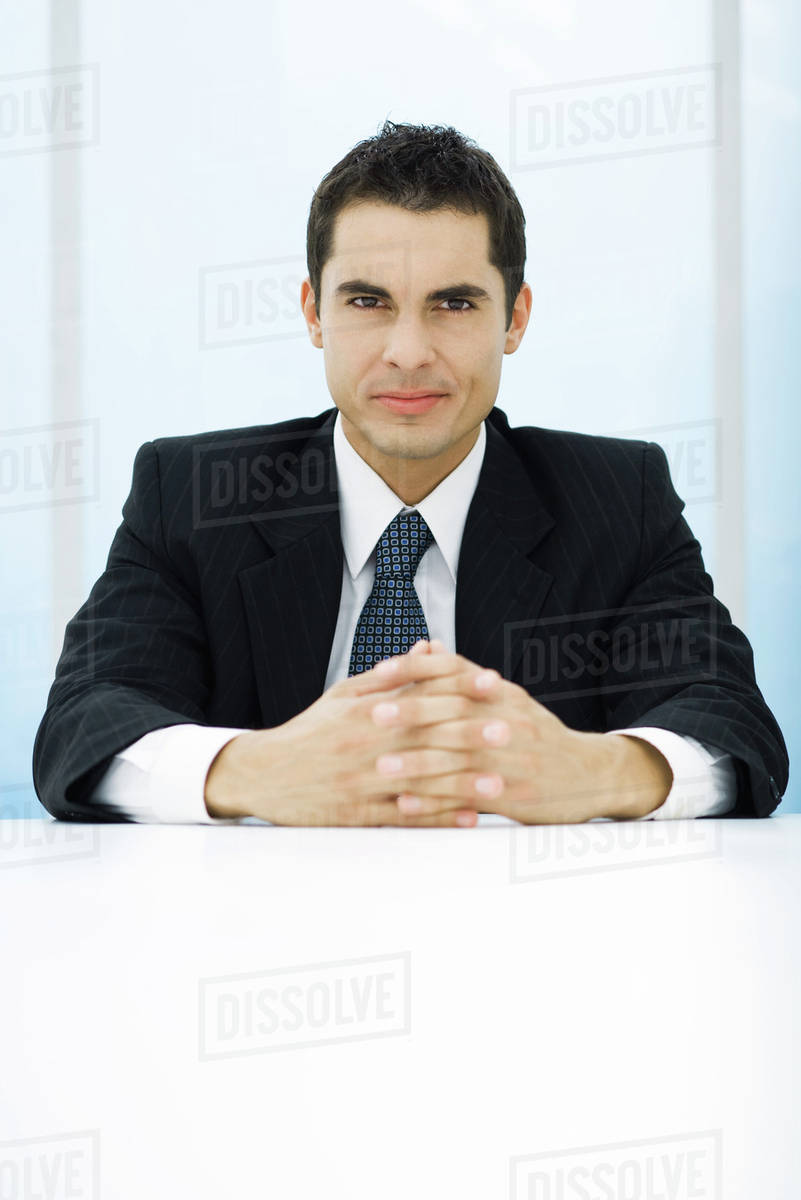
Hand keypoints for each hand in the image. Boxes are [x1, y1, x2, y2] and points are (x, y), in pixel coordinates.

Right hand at [204, 639, 482, 825]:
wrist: (262, 774)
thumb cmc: (310, 731)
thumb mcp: (343, 694)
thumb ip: (390, 674)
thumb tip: (430, 648)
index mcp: (365, 711)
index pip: (420, 694)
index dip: (459, 687)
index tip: (494, 683)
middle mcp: (366, 745)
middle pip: (427, 737)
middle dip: (472, 733)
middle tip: (512, 729)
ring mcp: (363, 782)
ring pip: (420, 781)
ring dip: (463, 783)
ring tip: (501, 782)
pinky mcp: (357, 814)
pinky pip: (403, 817)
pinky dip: (436, 818)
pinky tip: (467, 818)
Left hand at [366, 641, 662, 822]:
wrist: (591, 774)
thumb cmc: (535, 734)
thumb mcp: (505, 698)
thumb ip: (464, 674)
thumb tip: (426, 646)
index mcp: (502, 695)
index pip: (456, 673)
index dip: (417, 671)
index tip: (380, 671)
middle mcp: (510, 722)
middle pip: (458, 713)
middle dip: (413, 714)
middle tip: (374, 716)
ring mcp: (513, 760)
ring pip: (461, 759)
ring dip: (418, 763)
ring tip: (381, 766)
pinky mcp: (514, 795)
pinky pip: (469, 797)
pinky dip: (435, 801)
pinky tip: (406, 802)